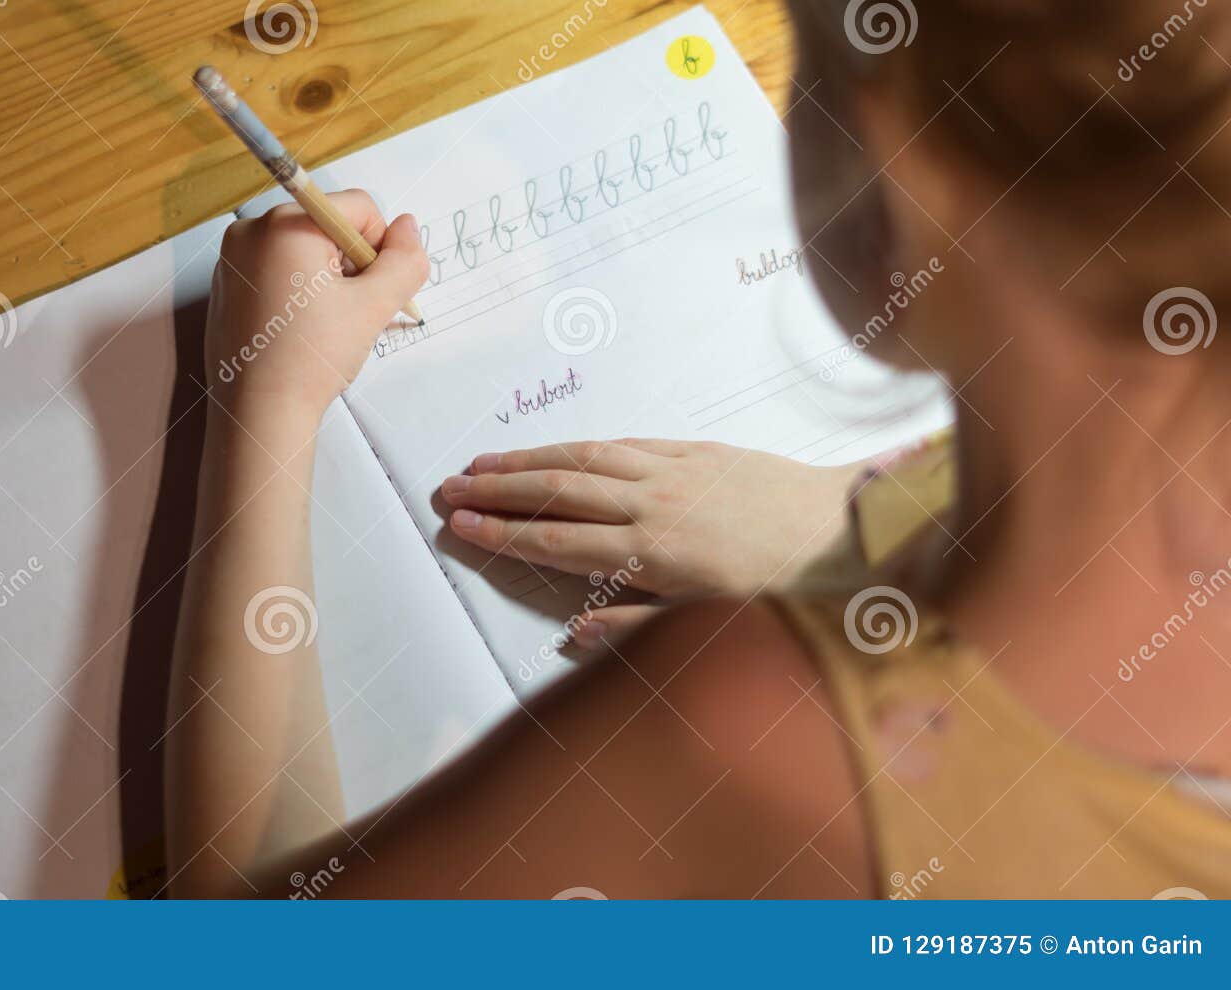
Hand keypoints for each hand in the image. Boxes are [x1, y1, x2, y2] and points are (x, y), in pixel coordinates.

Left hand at [206, 190, 427, 421]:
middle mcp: (250, 231)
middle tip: (347, 313)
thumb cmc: (311, 358)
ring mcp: (232, 260)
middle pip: (328, 227)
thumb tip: (408, 228)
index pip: (358, 208)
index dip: (378, 249)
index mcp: (284, 223)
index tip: (369, 291)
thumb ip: (404, 261)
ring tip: (323, 326)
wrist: (258, 415)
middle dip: (350, 265)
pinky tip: (299, 331)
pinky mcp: (226, 287)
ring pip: (304, 252)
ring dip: (327, 281)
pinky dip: (298, 293)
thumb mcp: (373, 307)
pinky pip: (277, 272)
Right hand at [441, 439, 862, 604]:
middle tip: (449, 487)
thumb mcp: (715, 628)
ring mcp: (675, 471)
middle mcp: (654, 505)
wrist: (853, 533)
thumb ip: (639, 630)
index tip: (461, 525)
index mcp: (655, 555)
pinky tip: (557, 448)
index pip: (557, 541)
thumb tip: (573, 633)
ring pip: (585, 457)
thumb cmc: (788, 594)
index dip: (503, 534)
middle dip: (499, 488)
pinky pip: (626, 441)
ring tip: (484, 460)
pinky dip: (582, 444)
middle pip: (558, 491)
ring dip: (529, 458)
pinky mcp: (698, 451)